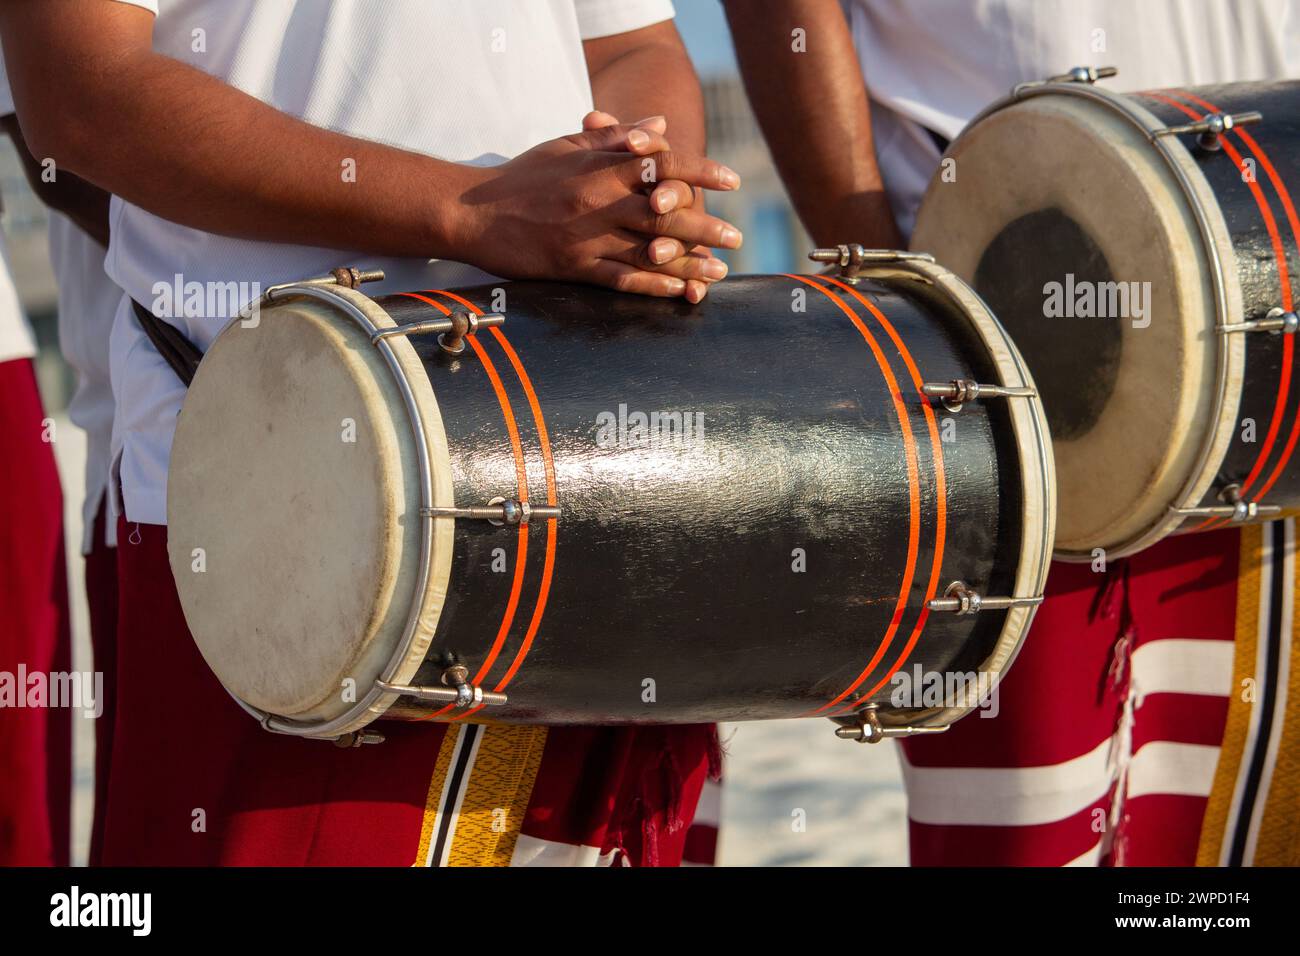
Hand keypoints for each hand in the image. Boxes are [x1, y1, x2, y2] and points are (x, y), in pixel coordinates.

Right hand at [452, 121, 741, 297]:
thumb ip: (616, 138)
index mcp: (599, 168)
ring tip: (718, 272)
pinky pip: (620, 279)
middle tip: (736, 237)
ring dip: (688, 263)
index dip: (700, 174)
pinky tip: (679, 293)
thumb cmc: (522, 175)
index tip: (731, 182)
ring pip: (648, 251)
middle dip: (705, 227)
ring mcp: (587, 238)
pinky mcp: (573, 267)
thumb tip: (661, 127)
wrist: (471, 211)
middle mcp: (598, 202)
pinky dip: (653, 285)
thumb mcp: (567, 146)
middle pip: (664, 214)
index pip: (662, 167)